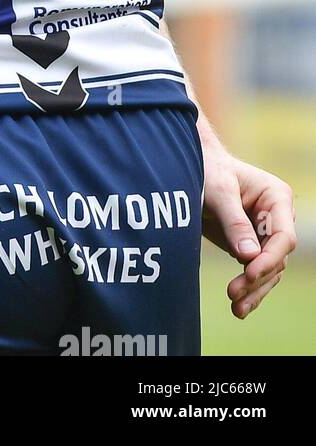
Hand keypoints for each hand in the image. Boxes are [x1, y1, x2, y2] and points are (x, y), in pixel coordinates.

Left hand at [201, 127, 296, 318]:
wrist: (190, 164)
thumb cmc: (206, 168)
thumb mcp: (218, 189)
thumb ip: (233, 221)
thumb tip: (248, 256)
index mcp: (276, 198)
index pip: (283, 237)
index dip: (268, 259)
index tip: (248, 272)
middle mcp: (277, 218)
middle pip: (276, 258)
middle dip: (257, 278)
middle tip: (234, 294)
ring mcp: (264, 233)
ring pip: (268, 270)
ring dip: (253, 290)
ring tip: (236, 308)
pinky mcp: (250, 245)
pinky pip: (255, 271)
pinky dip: (248, 289)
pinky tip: (239, 307)